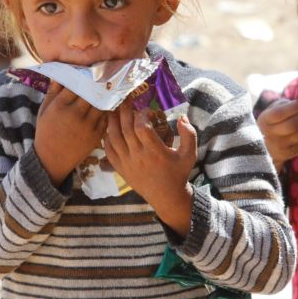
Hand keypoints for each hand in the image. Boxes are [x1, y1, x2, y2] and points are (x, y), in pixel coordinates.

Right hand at [34, 82, 108, 184]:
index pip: (78, 83)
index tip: (89, 70)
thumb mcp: (44, 110)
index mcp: (60, 105)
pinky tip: (109, 101)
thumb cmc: (47, 131)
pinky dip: (108, 108)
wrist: (53, 158)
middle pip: (92, 91)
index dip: (85, 75)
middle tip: (104, 73)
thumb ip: (53, 91)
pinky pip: (107, 116)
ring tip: (109, 85)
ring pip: (103, 102)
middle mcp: (76, 113)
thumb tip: (61, 73)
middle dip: (97, 82)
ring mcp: (88, 124)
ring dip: (106, 94)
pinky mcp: (97, 134)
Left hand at [104, 105, 196, 235]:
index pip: (142, 127)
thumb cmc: (178, 173)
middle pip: (126, 128)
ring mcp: (127, 162)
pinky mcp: (120, 168)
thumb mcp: (190, 154)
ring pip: (114, 137)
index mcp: (155, 151)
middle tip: (127, 101)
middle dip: (125, 111)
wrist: (166, 197)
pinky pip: (108, 150)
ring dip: (113, 121)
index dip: (143, 115)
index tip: (149, 112)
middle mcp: (139, 156)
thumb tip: (182, 117)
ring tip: (115, 110)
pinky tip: (110, 129)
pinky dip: (107, 137)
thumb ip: (189, 134)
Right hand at [257, 99, 297, 170]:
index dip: (293, 108)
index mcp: (264, 121)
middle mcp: (269, 135)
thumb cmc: (272, 122)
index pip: (279, 114)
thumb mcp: (272, 110)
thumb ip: (285, 105)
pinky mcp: (288, 154)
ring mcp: (278, 147)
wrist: (265, 145)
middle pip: (292, 125)